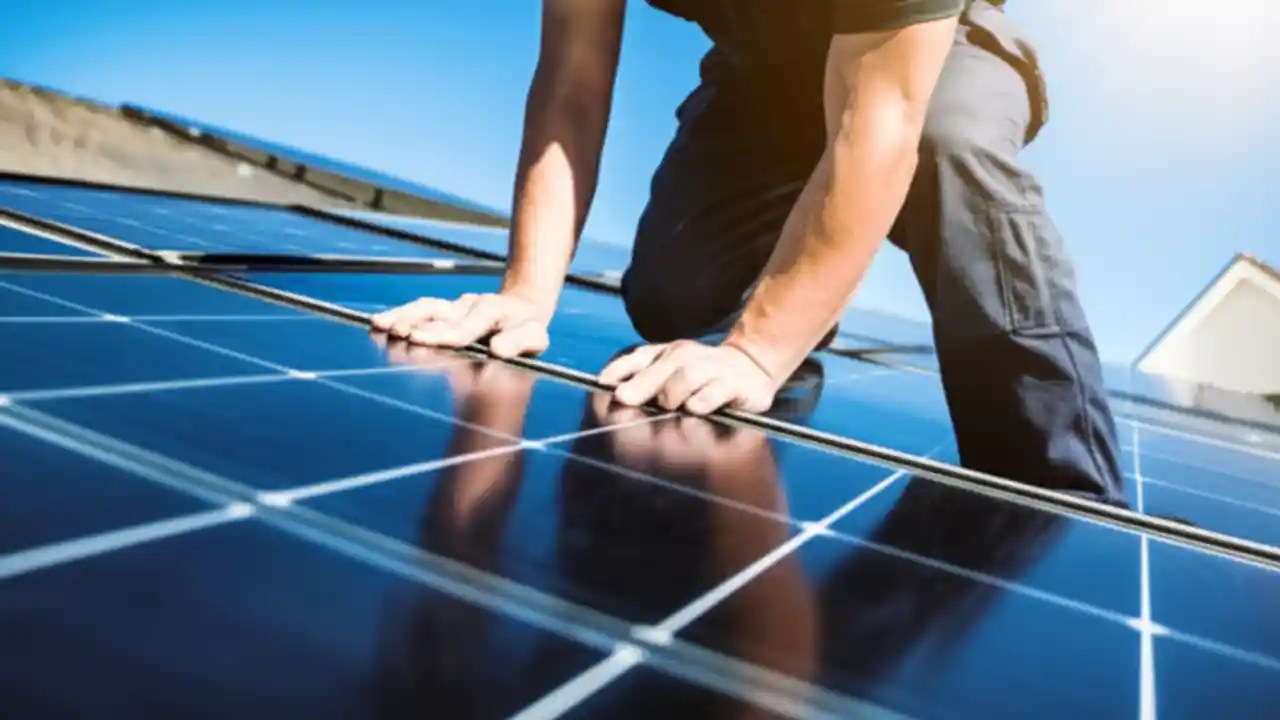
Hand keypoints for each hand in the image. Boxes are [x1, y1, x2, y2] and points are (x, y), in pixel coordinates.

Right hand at [370, 292, 551, 358]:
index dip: (439, 334)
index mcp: (490, 312)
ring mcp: (454, 307)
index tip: (417, 338)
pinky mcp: (445, 310)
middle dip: (413, 322)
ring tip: (377, 326)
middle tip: (392, 333)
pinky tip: (378, 324)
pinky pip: (420, 309)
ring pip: (424, 308)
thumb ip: (518, 342)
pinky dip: (400, 314)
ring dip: (401, 315)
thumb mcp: (535, 336)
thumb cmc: (528, 327)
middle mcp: (468, 306)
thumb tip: (497, 350)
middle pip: (436, 314)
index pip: (462, 328)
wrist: (523, 306)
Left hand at [598, 340, 781, 415]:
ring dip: (673, 394)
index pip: (639, 358)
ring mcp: (713, 368)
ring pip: (687, 377)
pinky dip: (702, 400)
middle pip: (660, 368)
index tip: (604, 384)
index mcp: (667, 353)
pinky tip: (694, 408)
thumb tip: (614, 392)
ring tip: (671, 406)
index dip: (620, 370)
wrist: (752, 366)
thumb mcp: (670, 373)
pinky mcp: (736, 384)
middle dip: (640, 386)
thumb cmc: (703, 376)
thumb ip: (642, 379)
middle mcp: (687, 357)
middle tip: (625, 400)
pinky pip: (716, 391)